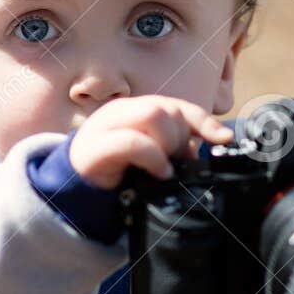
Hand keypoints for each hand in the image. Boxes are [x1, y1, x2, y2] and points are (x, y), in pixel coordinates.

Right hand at [68, 96, 233, 189]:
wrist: (70, 187)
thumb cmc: (112, 172)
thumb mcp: (148, 157)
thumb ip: (170, 148)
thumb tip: (198, 152)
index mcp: (136, 111)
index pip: (177, 106)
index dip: (204, 121)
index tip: (223, 139)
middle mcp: (122, 112)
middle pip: (167, 108)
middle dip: (181, 138)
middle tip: (177, 162)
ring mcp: (106, 127)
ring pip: (153, 115)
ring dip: (168, 143)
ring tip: (166, 166)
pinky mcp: (95, 148)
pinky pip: (131, 141)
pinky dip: (152, 156)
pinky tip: (159, 172)